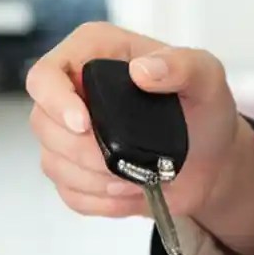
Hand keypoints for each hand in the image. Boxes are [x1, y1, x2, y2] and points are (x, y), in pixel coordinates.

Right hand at [25, 22, 253, 254]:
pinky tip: (130, 190)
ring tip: (136, 175)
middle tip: (125, 159)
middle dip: (84, 151)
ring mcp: (68, 135)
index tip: (84, 125)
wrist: (211, 159)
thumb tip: (143, 70)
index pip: (45, 75)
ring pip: (52, 163)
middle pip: (43, 124)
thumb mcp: (207, 77)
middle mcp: (73, 91)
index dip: (55, 101)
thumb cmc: (203, 110)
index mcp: (93, 54)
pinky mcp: (75, 171)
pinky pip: (69, 193)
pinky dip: (101, 200)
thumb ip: (183, 65)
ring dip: (96, 179)